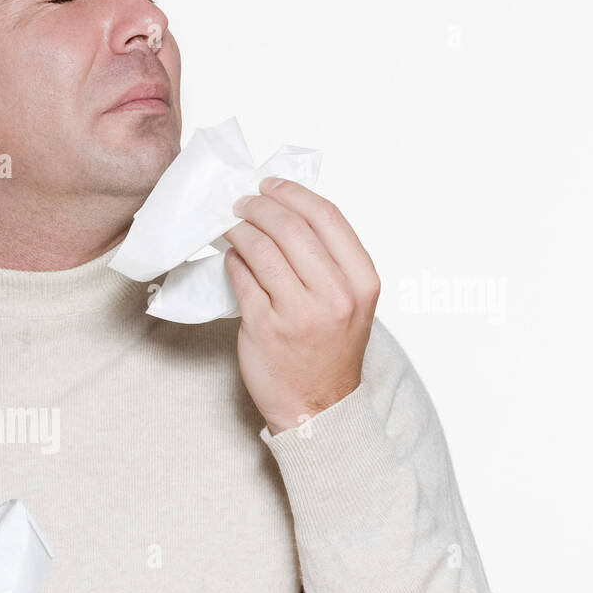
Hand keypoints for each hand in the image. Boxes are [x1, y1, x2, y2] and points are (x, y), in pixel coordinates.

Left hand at [222, 177, 380, 434]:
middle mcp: (334, 295)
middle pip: (291, 228)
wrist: (317, 407)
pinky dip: (233, 260)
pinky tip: (231, 257)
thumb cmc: (330, 352)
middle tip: (242, 201)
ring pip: (261, 249)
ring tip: (231, 224)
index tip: (272, 185)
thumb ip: (329, 261)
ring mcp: (298, 312)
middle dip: (260, 206)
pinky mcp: (264, 327)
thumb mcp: (350, 303)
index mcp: (361, 282)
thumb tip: (289, 213)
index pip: (327, 217)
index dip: (294, 194)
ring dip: (240, 229)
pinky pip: (242, 278)